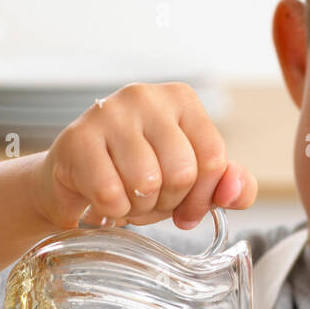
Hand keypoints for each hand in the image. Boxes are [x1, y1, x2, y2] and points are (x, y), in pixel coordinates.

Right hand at [30, 81, 258, 231]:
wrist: (73, 182)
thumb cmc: (136, 177)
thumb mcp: (192, 184)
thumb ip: (227, 185)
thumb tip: (236, 191)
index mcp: (181, 100)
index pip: (214, 158)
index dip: (203, 198)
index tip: (186, 207)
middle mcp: (146, 96)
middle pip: (182, 172)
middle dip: (167, 202)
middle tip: (148, 199)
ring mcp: (108, 113)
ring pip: (146, 183)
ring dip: (138, 208)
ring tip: (126, 196)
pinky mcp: (76, 139)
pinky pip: (111, 195)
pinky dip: (111, 211)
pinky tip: (102, 199)